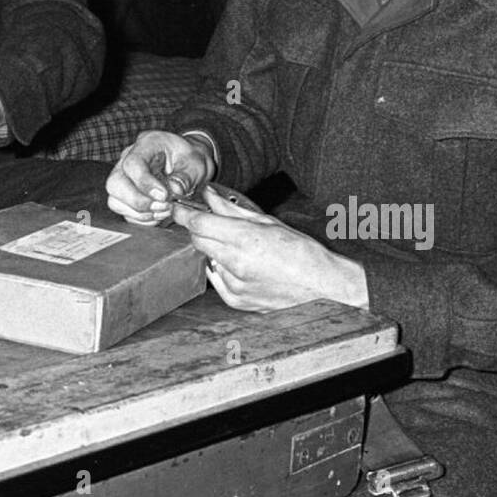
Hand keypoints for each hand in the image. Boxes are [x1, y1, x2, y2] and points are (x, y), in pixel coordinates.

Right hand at [106, 129, 215, 225]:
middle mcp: (128, 159)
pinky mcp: (125, 196)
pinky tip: (159, 214)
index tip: (164, 195)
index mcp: (146, 144)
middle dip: (139, 201)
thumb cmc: (189, 159)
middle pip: (115, 183)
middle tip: (163, 206)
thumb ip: (185, 177)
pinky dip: (141, 218)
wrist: (187, 165)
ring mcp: (124, 178)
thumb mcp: (195, 163)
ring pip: (115, 200)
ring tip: (163, 211)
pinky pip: (124, 212)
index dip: (145, 183)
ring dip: (140, 212)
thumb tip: (173, 191)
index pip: (133, 163)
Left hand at [173, 186, 368, 311]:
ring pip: (209, 260)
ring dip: (217, 252)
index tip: (177, 208)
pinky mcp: (238, 300)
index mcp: (244, 238)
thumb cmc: (298, 247)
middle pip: (198, 241)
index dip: (183, 213)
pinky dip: (224, 272)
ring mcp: (236, 285)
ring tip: (242, 250)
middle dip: (199, 230)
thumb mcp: (264, 220)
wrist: (319, 280)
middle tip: (210, 224)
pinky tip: (244, 267)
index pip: (199, 223)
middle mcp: (237, 262)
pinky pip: (218, 281)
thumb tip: (208, 196)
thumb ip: (231, 209)